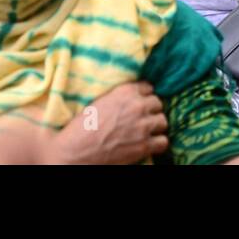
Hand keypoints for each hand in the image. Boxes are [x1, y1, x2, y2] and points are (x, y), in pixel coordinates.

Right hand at [49, 81, 167, 164]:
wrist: (76, 151)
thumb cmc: (82, 127)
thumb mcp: (99, 101)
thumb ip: (118, 96)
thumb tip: (127, 96)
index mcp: (125, 91)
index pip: (147, 87)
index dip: (143, 96)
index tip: (139, 103)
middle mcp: (137, 106)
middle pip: (157, 103)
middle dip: (151, 110)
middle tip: (142, 118)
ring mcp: (143, 126)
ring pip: (163, 121)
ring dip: (155, 126)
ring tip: (146, 132)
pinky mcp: (144, 146)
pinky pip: (163, 142)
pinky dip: (158, 144)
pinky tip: (149, 145)